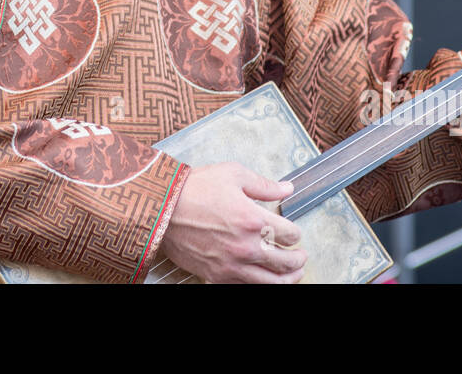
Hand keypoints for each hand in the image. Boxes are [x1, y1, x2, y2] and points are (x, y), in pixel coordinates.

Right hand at [156, 162, 305, 283]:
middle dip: (298, 259)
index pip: (290, 234)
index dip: (296, 233)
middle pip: (286, 262)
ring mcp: (232, 264)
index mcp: (253, 219)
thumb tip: (286, 188)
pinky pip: (246, 287)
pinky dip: (260, 284)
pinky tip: (263, 279)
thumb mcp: (232, 174)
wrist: (161, 208)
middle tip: (300, 256)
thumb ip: (264, 184)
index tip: (294, 232)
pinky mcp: (216, 275)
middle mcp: (246, 246)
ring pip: (271, 282)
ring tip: (292, 274)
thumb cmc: (193, 189)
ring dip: (287, 279)